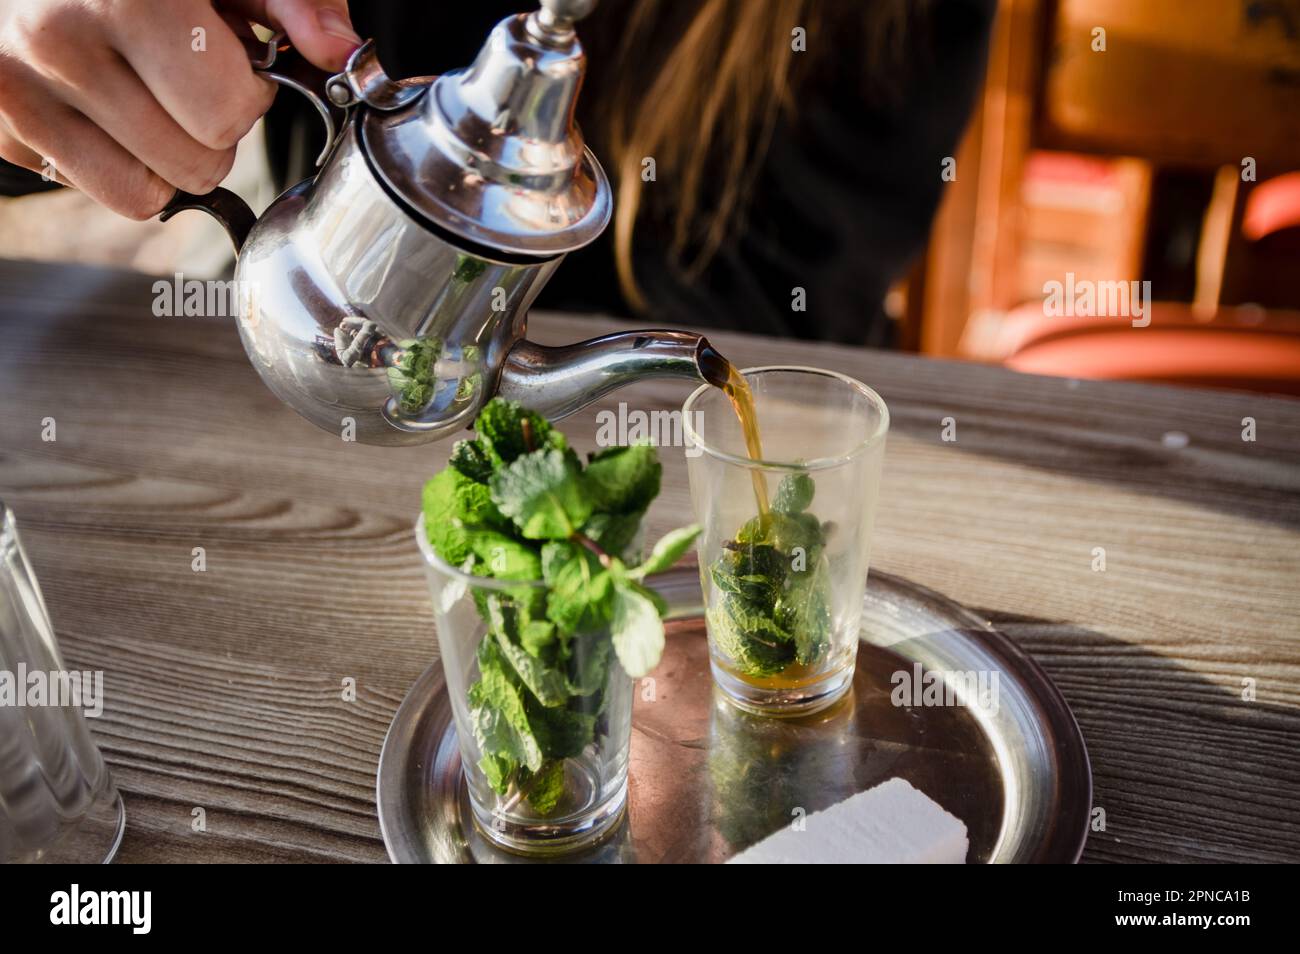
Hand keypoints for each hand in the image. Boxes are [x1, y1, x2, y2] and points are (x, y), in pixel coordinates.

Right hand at [0, 0, 358, 218]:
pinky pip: (89, 188)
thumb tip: (339, 50)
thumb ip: (291, 0)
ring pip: (143, 194)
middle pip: (193, 165)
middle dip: (209, 131)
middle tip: (185, 78)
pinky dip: (111, 160)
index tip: (228, 61)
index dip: (244, 95)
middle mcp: (56, 41)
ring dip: (165, 158)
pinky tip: (104, 105)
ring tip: (147, 93)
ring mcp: (16, 87)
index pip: (222, 118)